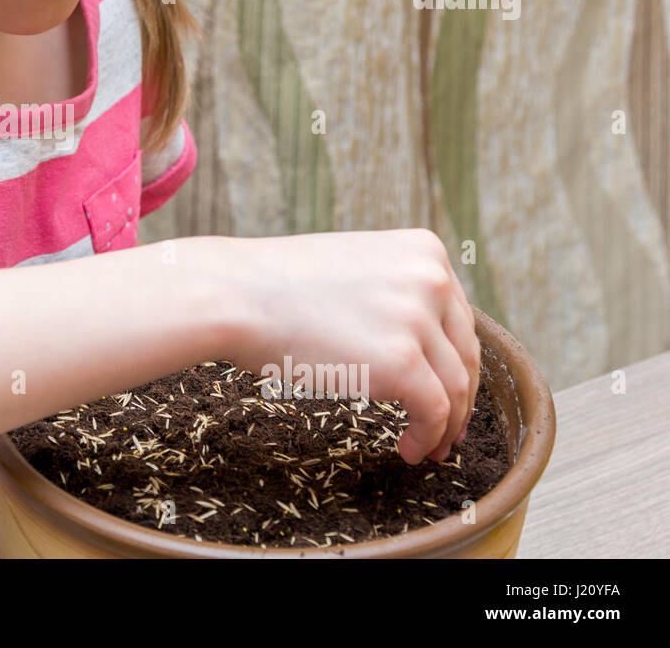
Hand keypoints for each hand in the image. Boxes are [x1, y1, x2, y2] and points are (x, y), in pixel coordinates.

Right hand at [203, 229, 479, 464]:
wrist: (234, 296)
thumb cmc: (275, 287)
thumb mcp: (353, 268)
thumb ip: (392, 292)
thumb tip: (414, 340)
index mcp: (424, 250)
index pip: (458, 316)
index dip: (457, 362)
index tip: (452, 391)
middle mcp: (432, 278)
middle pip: (465, 352)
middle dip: (462, 398)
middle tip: (450, 431)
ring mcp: (419, 320)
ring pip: (456, 388)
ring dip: (446, 426)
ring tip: (427, 448)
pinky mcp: (402, 363)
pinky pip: (434, 411)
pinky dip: (428, 437)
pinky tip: (408, 450)